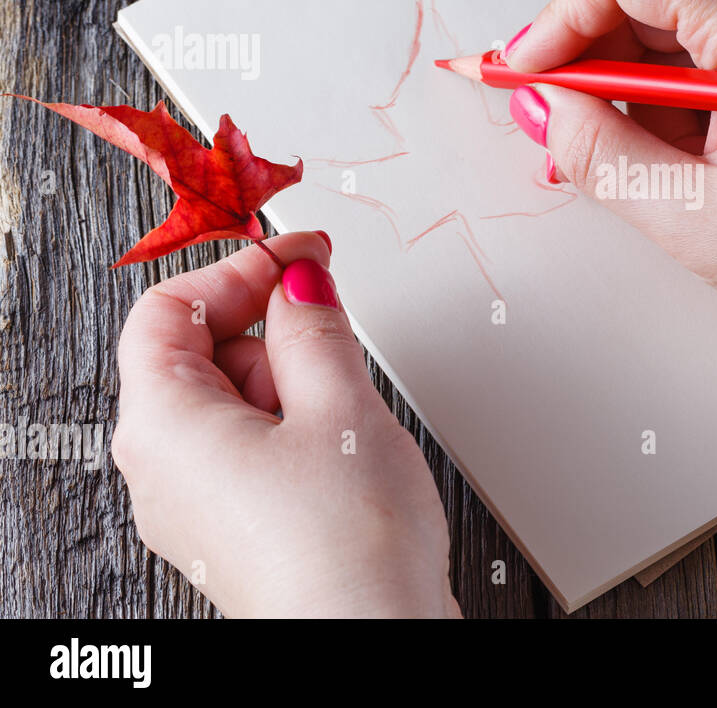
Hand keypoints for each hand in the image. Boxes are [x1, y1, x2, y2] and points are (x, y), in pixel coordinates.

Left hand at [112, 231, 458, 617]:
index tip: (298, 252)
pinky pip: (250, 448)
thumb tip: (299, 281)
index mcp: (164, 425)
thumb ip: (315, 327)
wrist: (372, 644)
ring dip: (291, 379)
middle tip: (333, 322)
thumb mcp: (340, 406)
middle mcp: (163, 468)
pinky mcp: (235, 527)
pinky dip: (295, 424)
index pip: (170, 309)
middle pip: (201, 354)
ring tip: (349, 406)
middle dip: (270, 327)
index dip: (238, 268)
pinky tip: (343, 443)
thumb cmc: (345, 549)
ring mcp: (197, 503)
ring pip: (233, 402)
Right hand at [504, 0, 716, 380]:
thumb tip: (538, 102)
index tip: (530, 78)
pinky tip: (677, 162)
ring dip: (632, 86)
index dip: (561, 14)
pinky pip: (711, 54)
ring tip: (639, 167)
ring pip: (675, 25)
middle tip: (564, 131)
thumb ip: (596, 149)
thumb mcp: (687, 216)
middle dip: (592, 55)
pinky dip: (673, 99)